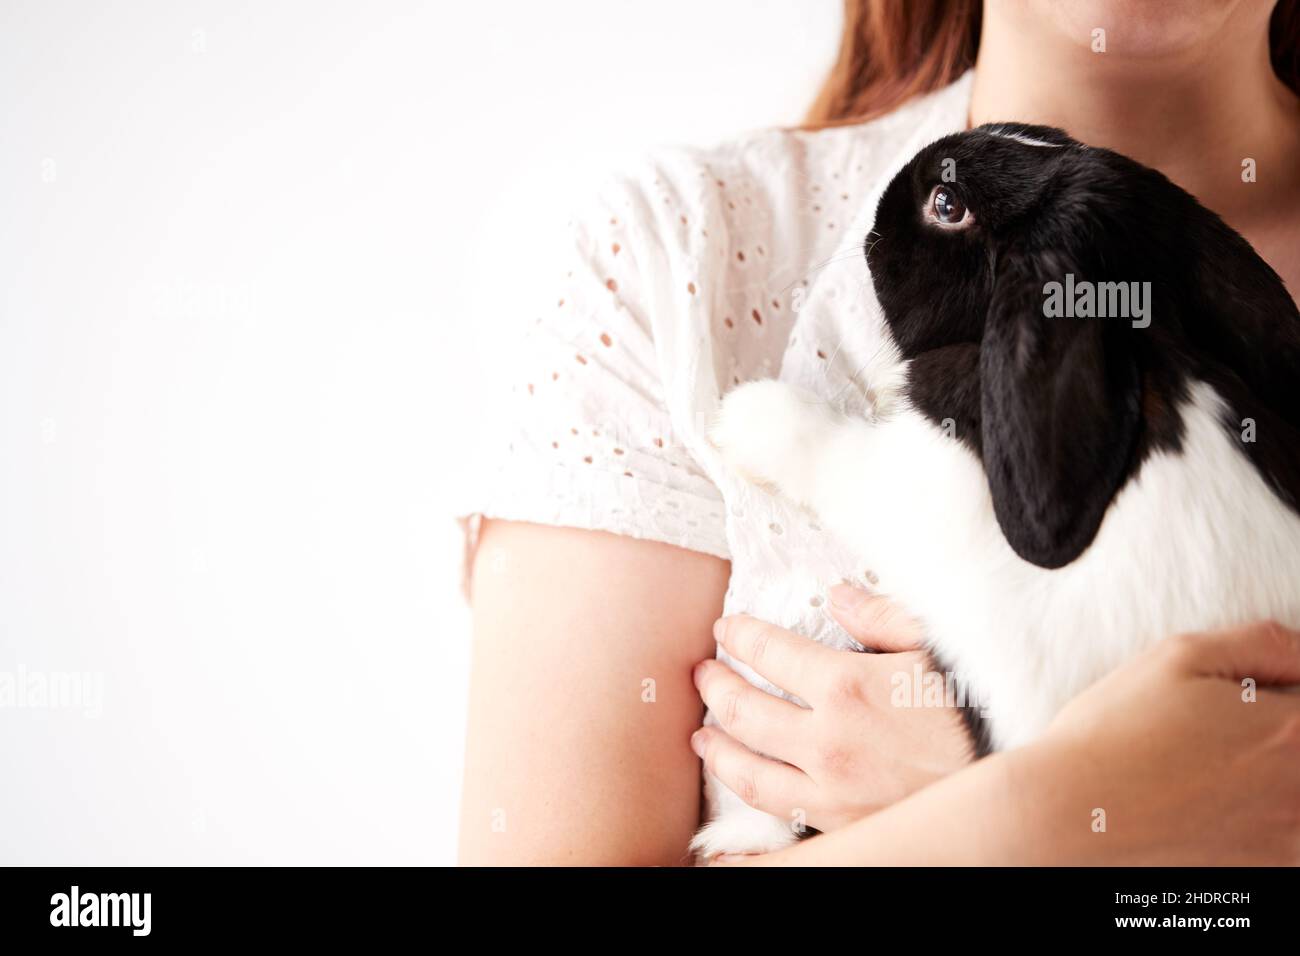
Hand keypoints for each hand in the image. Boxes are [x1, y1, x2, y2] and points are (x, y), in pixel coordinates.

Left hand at [718, 618, 1299, 865]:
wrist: (1021, 776)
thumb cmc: (981, 706)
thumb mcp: (937, 644)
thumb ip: (880, 616)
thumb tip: (838, 596)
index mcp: (845, 686)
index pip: (769, 652)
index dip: (740, 635)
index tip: (726, 628)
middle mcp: (825, 741)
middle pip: (745, 710)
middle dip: (716, 687)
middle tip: (701, 674)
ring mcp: (830, 793)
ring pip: (750, 771)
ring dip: (718, 749)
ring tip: (703, 735)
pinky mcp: (843, 828)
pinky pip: (780, 829)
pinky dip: (746, 825)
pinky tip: (726, 824)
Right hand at [1011, 619, 1299, 864]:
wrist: (1066, 815)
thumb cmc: (1114, 732)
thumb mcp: (1179, 656)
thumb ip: (1265, 644)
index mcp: (1293, 729)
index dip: (1283, 696)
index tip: (1245, 705)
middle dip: (1272, 737)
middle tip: (1213, 741)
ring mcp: (1287, 840)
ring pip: (1294, 798)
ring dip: (1266, 784)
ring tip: (1205, 779)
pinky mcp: (1265, 873)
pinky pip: (1282, 841)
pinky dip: (1255, 824)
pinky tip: (1205, 812)